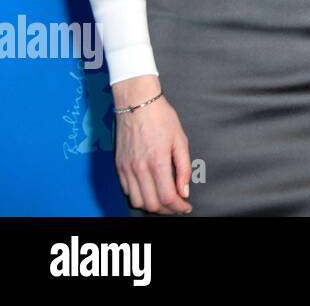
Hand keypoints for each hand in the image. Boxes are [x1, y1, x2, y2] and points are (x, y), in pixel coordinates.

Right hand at [112, 76, 192, 213]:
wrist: (137, 103)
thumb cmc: (161, 118)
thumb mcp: (180, 140)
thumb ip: (184, 168)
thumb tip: (184, 191)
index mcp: (157, 162)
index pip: (168, 197)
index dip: (179, 207)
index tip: (186, 207)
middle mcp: (139, 169)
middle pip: (152, 204)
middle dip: (167, 210)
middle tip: (177, 206)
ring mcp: (126, 169)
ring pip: (137, 202)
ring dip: (152, 206)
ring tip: (164, 201)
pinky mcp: (118, 166)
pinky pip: (126, 191)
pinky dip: (139, 196)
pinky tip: (149, 190)